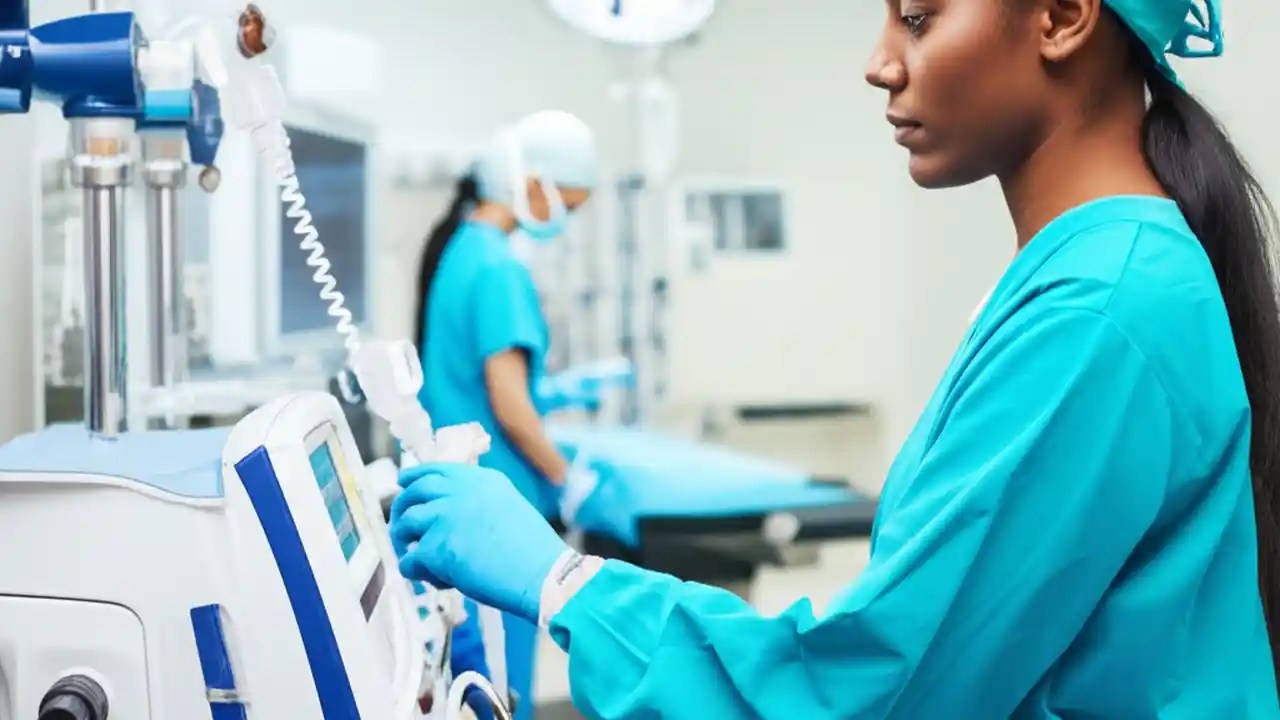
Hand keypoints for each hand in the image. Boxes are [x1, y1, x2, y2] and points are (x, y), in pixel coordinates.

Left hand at [390, 463, 568, 622]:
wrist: (543, 574)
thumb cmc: (533, 551)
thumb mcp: (508, 507)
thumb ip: (478, 503)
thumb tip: (448, 515)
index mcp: (480, 480)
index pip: (435, 470)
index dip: (414, 478)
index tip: (403, 484)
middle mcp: (459, 492)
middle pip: (413, 493)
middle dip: (400, 511)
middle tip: (400, 530)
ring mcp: (445, 517)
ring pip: (405, 525)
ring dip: (406, 544)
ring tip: (419, 561)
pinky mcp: (436, 548)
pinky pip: (410, 560)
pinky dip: (417, 572)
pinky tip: (435, 580)